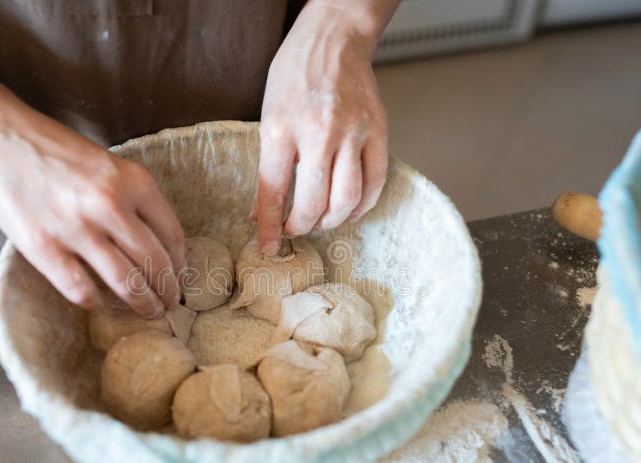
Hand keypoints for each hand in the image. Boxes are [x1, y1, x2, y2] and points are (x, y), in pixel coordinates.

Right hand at [0, 101, 184, 317]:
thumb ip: (134, 198)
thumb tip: (158, 244)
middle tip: (171, 304)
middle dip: (168, 291)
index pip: (172, 234)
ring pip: (126, 282)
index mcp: (133, 181)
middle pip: (155, 263)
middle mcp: (110, 205)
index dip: (181, 264)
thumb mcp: (110, 164)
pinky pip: (82, 290)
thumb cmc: (56, 151)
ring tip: (150, 312)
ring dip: (143, 304)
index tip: (181, 278)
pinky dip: (97, 303)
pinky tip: (102, 303)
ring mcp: (77, 228)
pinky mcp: (44, 248)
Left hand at [254, 1, 391, 254]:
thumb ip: (270, 163)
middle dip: (302, 227)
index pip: (272, 191)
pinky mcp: (378, 131)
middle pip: (313, 202)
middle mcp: (318, 133)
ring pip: (347, 199)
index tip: (268, 246)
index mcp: (281, 128)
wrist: (334, 37)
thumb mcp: (269, 115)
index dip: (269, 226)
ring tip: (321, 221)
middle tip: (295, 230)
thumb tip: (261, 209)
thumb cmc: (295, 73)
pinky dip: (363, 206)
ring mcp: (353, 132)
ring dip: (332, 221)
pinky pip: (376, 182)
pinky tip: (350, 211)